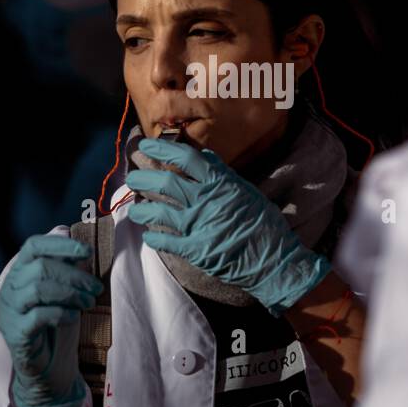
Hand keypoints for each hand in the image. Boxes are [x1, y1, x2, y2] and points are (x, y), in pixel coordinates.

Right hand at [0, 234, 101, 406]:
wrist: (47, 367)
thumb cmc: (55, 324)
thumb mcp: (62, 289)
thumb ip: (61, 263)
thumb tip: (64, 229)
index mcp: (19, 272)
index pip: (33, 245)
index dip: (60, 244)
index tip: (87, 251)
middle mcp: (9, 288)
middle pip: (41, 267)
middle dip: (75, 275)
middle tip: (96, 287)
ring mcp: (9, 311)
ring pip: (39, 288)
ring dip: (71, 292)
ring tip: (89, 302)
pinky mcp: (15, 333)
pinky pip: (38, 315)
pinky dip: (61, 313)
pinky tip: (74, 317)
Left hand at [125, 137, 330, 315]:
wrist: (274, 261)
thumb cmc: (265, 225)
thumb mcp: (248, 192)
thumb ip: (225, 175)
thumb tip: (205, 158)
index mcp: (221, 183)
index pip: (187, 158)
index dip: (163, 149)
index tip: (148, 145)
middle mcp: (206, 201)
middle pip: (166, 182)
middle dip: (144, 177)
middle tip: (133, 176)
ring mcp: (198, 226)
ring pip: (159, 211)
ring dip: (142, 208)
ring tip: (134, 207)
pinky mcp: (195, 250)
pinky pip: (165, 241)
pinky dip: (153, 237)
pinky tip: (148, 235)